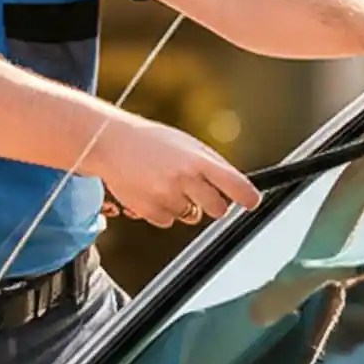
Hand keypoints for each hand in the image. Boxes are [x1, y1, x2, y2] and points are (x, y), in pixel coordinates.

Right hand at [94, 116, 261, 227]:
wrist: (111, 143)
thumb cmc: (152, 142)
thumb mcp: (186, 144)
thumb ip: (210, 165)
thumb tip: (233, 187)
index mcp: (198, 160)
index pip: (234, 183)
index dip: (247, 196)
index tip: (252, 201)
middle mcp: (186, 179)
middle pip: (218, 209)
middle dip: (214, 205)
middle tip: (200, 192)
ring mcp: (168, 196)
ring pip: (190, 216)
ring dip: (183, 204)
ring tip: (164, 182)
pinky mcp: (150, 210)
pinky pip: (168, 221)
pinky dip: (162, 210)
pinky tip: (150, 189)